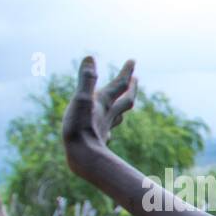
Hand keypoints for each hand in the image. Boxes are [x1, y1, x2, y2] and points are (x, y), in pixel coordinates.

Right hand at [62, 57, 137, 175]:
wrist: (83, 158)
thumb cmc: (80, 129)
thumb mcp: (81, 100)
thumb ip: (86, 79)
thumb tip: (90, 57)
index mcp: (103, 103)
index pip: (119, 85)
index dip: (126, 72)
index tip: (133, 61)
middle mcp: (107, 115)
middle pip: (124, 100)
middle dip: (130, 88)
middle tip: (135, 79)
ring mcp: (104, 129)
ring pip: (117, 115)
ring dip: (122, 107)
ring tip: (125, 102)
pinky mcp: (99, 141)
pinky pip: (108, 131)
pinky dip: (110, 125)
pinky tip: (108, 130)